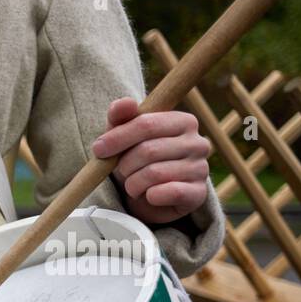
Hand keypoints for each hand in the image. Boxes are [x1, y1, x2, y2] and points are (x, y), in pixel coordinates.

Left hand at [92, 97, 210, 225]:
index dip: (118, 137)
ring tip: (133, 186)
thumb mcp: (124, 137)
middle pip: (148, 150)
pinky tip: (149, 196)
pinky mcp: (198, 193)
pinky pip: (168, 192)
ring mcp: (201, 168)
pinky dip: (150, 196)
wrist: (149, 198)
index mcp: (183, 121)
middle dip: (124, 165)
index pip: (147, 124)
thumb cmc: (135, 162)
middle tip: (121, 172)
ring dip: (133, 184)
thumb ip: (121, 117)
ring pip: (154, 173)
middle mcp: (198, 142)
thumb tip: (124, 103)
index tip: (99, 149)